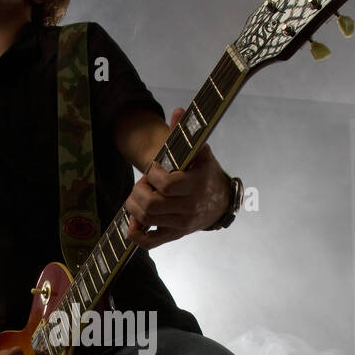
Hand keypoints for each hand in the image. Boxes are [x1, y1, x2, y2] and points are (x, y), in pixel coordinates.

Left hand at [125, 108, 230, 249]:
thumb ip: (184, 134)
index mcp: (196, 185)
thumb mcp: (199, 152)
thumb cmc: (205, 173)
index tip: (155, 169)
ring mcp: (181, 224)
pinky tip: (134, 220)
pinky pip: (149, 242)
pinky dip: (135, 233)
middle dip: (139, 191)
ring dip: (134, 206)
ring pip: (146, 220)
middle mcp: (190, 208)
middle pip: (152, 205)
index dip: (153, 175)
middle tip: (143, 184)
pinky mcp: (174, 235)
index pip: (166, 185)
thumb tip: (177, 112)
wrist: (220, 202)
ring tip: (139, 196)